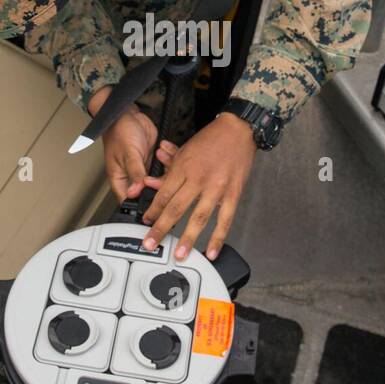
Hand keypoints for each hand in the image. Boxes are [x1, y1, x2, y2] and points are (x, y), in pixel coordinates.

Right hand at [89, 87, 175, 201]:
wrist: (129, 113)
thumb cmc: (120, 130)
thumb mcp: (128, 153)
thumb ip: (134, 173)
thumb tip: (135, 193)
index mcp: (121, 178)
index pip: (130, 201)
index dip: (142, 205)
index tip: (154, 203)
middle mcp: (133, 176)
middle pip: (149, 192)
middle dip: (160, 185)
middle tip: (162, 176)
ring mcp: (145, 168)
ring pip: (161, 179)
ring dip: (166, 169)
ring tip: (161, 155)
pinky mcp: (155, 160)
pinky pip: (167, 166)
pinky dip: (169, 158)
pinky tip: (163, 148)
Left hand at [140, 113, 256, 260]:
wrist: (238, 130)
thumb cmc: (211, 139)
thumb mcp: (185, 150)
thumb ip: (168, 170)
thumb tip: (150, 181)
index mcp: (184, 167)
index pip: (164, 195)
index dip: (153, 211)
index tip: (146, 223)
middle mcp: (198, 178)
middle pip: (176, 208)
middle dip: (161, 229)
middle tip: (151, 244)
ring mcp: (217, 187)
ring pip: (199, 217)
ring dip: (187, 238)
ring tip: (179, 254)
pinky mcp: (233, 193)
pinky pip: (225, 220)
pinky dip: (218, 237)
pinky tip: (211, 251)